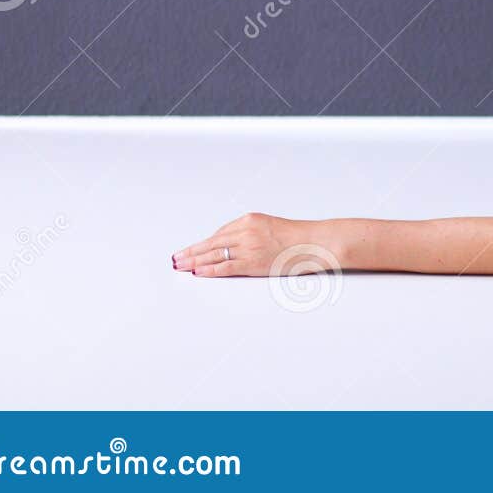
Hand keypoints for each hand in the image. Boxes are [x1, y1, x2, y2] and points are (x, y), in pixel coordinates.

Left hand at [172, 213, 332, 277]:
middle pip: (211, 242)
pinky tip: (197, 272)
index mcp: (250, 219)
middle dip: (192, 251)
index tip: (192, 248)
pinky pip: (224, 266)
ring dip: (194, 260)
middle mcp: (246, 231)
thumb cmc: (300, 237)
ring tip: (181, 266)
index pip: (220, 233)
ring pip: (214, 254)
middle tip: (177, 258)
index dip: (203, 243)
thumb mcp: (273, 227)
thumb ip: (253, 234)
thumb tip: (237, 247)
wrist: (316, 242)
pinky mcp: (252, 262)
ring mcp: (248, 246)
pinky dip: (209, 269)